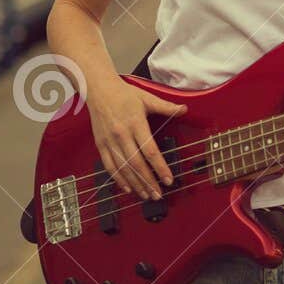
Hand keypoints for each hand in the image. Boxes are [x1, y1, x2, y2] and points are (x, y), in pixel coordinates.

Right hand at [86, 76, 186, 199]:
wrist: (98, 88)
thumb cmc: (123, 93)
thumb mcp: (147, 97)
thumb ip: (166, 106)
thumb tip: (184, 109)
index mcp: (135, 122)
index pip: (150, 150)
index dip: (160, 167)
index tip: (168, 179)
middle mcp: (121, 134)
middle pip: (137, 164)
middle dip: (149, 182)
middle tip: (159, 194)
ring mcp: (109, 141)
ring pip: (123, 168)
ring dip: (135, 184)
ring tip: (146, 195)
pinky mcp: (101, 144)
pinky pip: (109, 165)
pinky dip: (118, 178)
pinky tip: (127, 188)